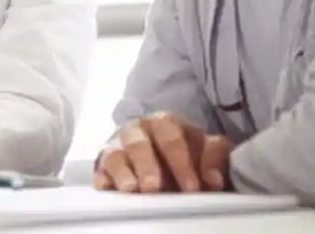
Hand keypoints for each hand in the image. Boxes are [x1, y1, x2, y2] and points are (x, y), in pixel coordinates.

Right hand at [95, 112, 231, 193]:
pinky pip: (99, 171)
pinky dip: (104, 180)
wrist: (161, 157)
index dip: (182, 163)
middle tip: (154, 187)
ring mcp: (117, 147)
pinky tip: (109, 189)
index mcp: (164, 123)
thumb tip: (214, 180)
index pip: (171, 138)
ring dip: (123, 173)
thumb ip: (215, 157)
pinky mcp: (103, 165)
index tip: (192, 188)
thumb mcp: (205, 151)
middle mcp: (137, 130)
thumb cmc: (185, 153)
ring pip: (115, 155)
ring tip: (132, 190)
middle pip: (138, 144)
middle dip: (147, 166)